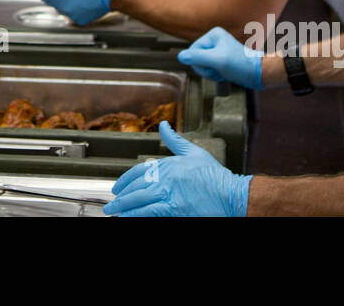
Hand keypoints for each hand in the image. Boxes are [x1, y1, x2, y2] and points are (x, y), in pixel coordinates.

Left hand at [103, 122, 251, 216]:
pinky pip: (149, 212)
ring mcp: (168, 194)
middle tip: (112, 204)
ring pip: (138, 201)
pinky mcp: (173, 209)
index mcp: (167, 164)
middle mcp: (165, 178)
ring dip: (124, 207)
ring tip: (115, 212)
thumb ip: (175, 140)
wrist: (231, 194)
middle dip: (121, 197)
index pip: (138, 172)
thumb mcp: (194, 152)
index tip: (118, 188)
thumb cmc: (215, 176)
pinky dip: (136, 214)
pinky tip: (128, 217)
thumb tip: (164, 125)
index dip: (125, 180)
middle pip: (135, 188)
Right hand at [177, 26, 263, 88]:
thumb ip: (197, 58)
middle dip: (206, 68)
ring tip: (223, 72)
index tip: (213, 66)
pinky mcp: (221, 58)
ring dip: (211, 72)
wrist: (257, 73)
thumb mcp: (217, 60)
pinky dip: (215, 74)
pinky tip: (224, 74)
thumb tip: (180, 56)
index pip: (193, 51)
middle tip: (218, 70)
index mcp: (213, 34)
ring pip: (202, 64)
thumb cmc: (241, 65)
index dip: (200, 63)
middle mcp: (214, 39)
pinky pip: (209, 67)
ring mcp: (217, 49)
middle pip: (196, 58)